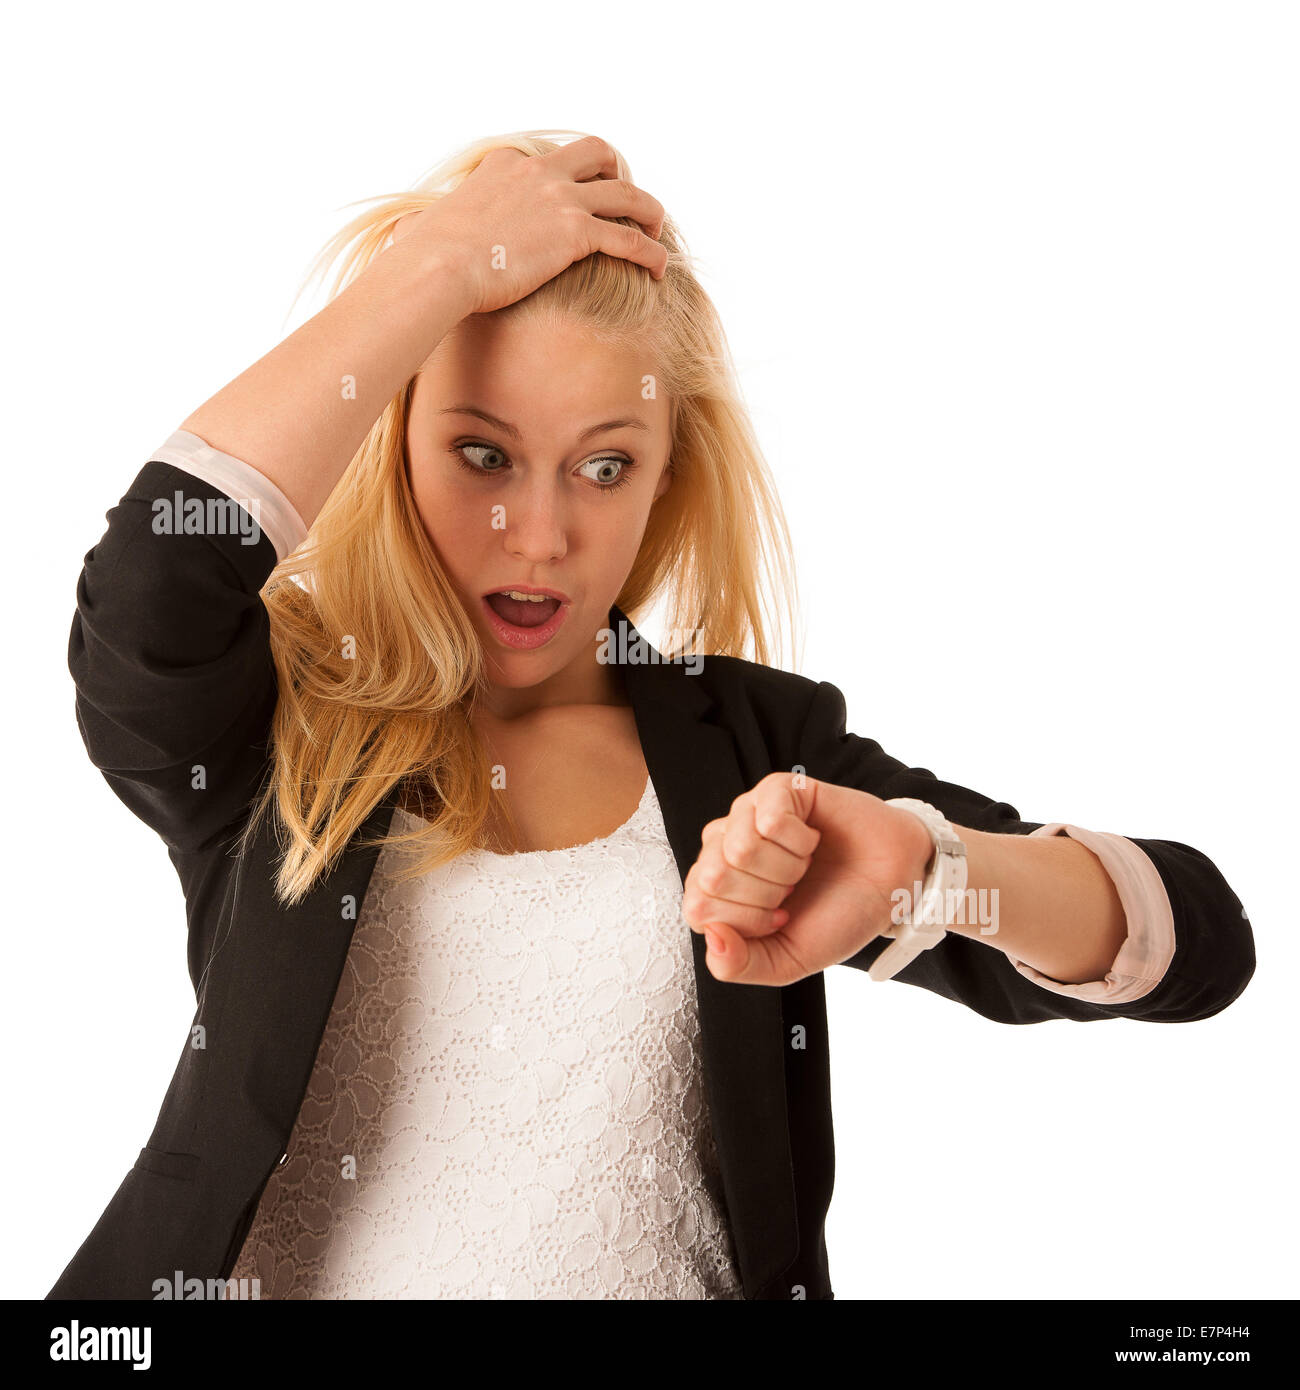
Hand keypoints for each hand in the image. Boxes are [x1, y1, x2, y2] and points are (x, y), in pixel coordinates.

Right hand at [390, 134, 666, 314]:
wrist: (436, 268)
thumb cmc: (423, 259)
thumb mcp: (423, 227)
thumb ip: (426, 225)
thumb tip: (406, 236)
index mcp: (505, 166)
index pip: (549, 158)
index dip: (572, 175)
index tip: (580, 195)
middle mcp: (538, 172)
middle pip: (597, 153)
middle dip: (619, 174)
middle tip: (625, 203)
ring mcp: (560, 199)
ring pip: (627, 194)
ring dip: (649, 211)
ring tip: (657, 232)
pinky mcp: (576, 233)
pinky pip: (631, 238)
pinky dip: (652, 251)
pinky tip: (660, 269)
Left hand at [681, 772, 935, 985]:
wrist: (891, 886)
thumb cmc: (836, 917)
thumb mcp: (785, 960)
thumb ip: (737, 965)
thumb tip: (712, 935)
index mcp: (713, 890)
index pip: (697, 909)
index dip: (748, 923)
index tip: (780, 918)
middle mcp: (721, 847)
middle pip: (714, 877)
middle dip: (766, 896)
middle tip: (794, 890)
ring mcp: (746, 814)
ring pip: (740, 847)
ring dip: (787, 867)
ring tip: (805, 865)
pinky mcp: (776, 789)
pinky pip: (769, 818)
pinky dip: (801, 841)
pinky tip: (813, 841)